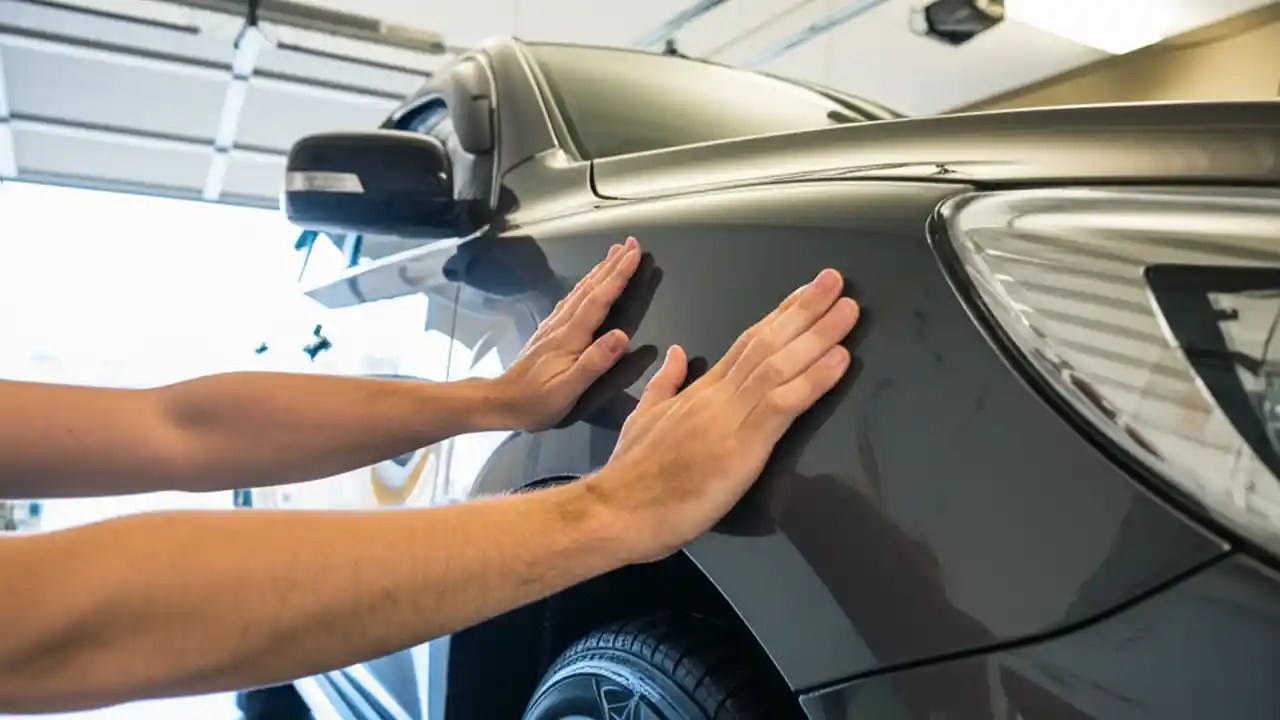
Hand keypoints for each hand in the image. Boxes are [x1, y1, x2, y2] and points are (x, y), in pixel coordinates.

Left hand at [494, 237, 642, 431]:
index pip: (599, 299)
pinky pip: (572, 300)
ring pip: (580, 291)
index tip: (635, 253)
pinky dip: (585, 286)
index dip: (618, 275)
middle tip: (632, 243)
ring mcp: (553, 326)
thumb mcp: (568, 390)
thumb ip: (595, 363)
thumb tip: (623, 336)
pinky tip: (587, 284)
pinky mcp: (549, 332)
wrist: (500, 401)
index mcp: (570, 336)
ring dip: (600, 271)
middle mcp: (562, 324)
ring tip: (614, 254)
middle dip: (613, 265)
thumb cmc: (536, 401)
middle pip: (590, 288)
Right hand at [586, 268, 858, 562]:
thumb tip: (674, 352)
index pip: (747, 342)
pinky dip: (813, 380)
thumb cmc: (632, 473)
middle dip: (805, 309)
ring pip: (780, 364)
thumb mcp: (645, 417)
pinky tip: (839, 359)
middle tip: (836, 280)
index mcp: (702, 390)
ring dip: (819, 334)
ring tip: (849, 308)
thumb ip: (665, 383)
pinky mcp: (742, 446)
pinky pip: (783, 404)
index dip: (779, 315)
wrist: (617, 509)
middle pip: (768, 342)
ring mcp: (731, 417)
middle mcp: (719, 395)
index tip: (806, 292)